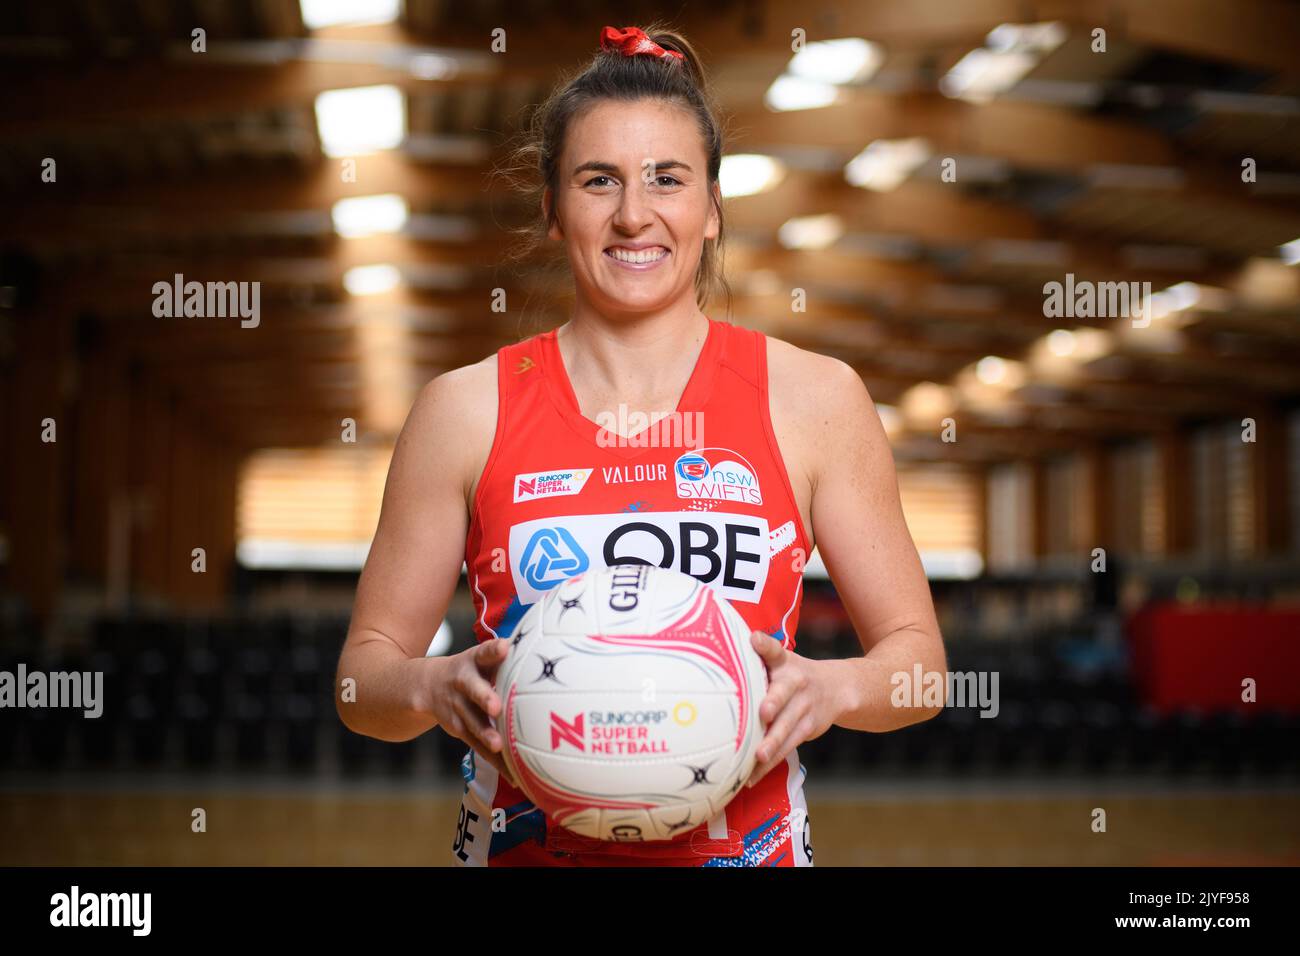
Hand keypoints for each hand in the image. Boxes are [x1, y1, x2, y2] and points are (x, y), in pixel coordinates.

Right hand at [427, 639, 518, 787]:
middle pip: (473, 689)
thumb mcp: (484, 656)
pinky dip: (496, 762)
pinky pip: (478, 746)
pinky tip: (514, 775)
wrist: (429, 685)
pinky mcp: (460, 730)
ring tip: (500, 746)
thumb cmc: (473, 669)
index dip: (494, 650)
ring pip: (472, 722)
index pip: (484, 652)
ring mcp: (458, 707)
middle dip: (484, 698)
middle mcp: (463, 683)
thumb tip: (545, 650)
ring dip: (485, 735)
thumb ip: (506, 655)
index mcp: (473, 661)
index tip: (504, 648)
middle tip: (496, 707)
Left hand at [745, 631, 839, 788]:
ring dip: (773, 743)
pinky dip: (771, 763)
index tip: (754, 640)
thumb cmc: (793, 674)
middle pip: (783, 693)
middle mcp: (796, 682)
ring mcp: (804, 707)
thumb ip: (758, 656)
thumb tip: (718, 650)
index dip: (765, 645)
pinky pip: (788, 747)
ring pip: (787, 727)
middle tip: (763, 713)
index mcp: (785, 663)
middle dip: (773, 703)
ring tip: (757, 756)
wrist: (837, 688)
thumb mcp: (781, 659)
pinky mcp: (808, 729)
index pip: (774, 650)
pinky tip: (753, 776)